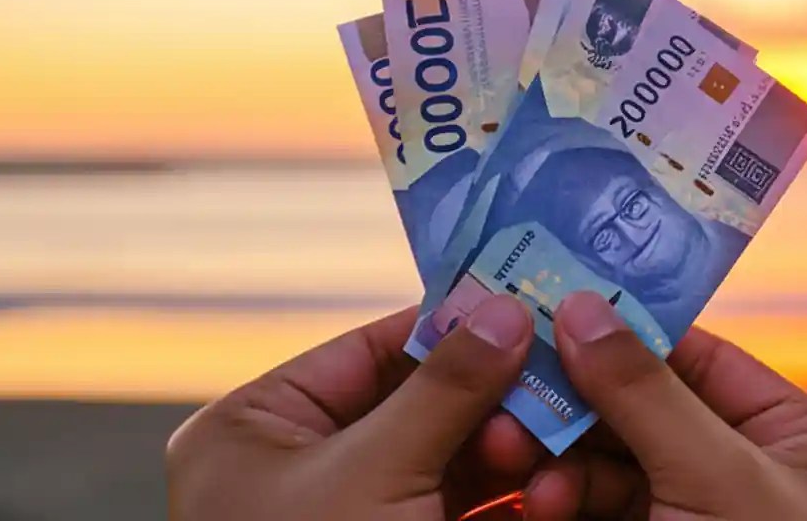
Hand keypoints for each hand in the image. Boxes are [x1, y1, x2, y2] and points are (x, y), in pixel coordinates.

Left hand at [166, 296, 540, 519]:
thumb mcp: (374, 475)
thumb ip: (442, 388)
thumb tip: (502, 309)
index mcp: (256, 428)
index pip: (366, 350)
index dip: (446, 326)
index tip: (518, 306)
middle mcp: (298, 464)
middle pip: (412, 400)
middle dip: (485, 396)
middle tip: (548, 379)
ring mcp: (349, 514)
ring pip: (442, 455)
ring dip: (501, 447)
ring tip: (550, 435)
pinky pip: (454, 507)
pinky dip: (501, 497)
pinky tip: (545, 484)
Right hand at [521, 291, 806, 519]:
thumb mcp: (718, 483)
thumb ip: (650, 395)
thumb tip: (582, 307)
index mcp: (800, 438)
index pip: (700, 358)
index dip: (624, 330)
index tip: (548, 306)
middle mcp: (751, 470)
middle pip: (645, 408)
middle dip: (578, 407)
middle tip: (514, 399)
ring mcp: (699, 517)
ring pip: (612, 464)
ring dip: (561, 463)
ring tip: (523, 472)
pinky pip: (599, 512)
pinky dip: (564, 504)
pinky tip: (537, 507)